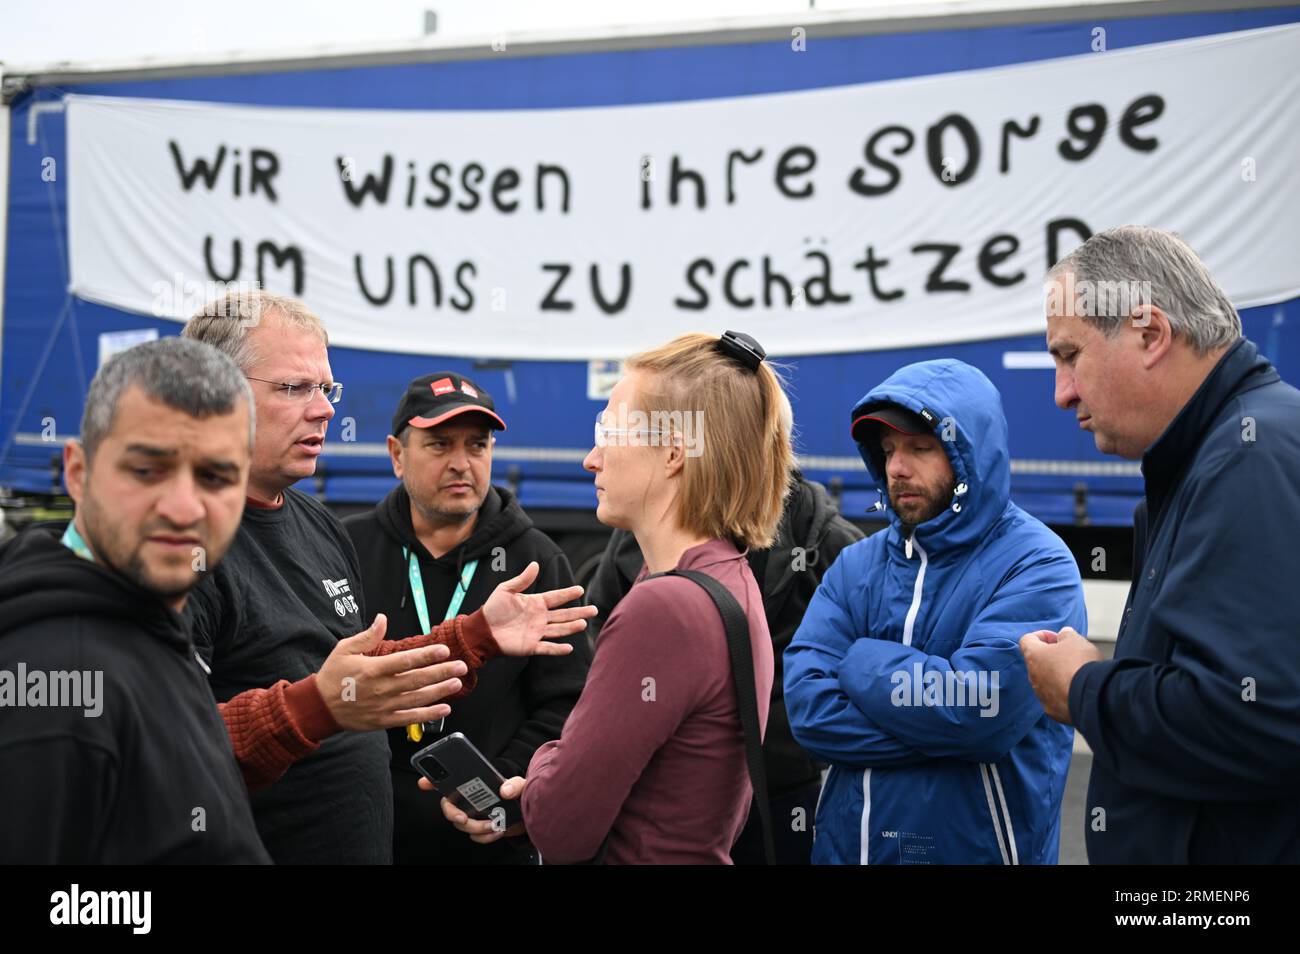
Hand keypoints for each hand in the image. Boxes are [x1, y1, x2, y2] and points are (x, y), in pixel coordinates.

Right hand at [317, 614, 468, 730]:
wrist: (319, 708)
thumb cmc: (333, 676)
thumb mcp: (344, 650)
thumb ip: (367, 635)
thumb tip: (383, 618)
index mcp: (373, 669)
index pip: (405, 661)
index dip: (426, 656)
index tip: (443, 650)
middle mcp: (381, 689)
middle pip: (417, 680)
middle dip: (441, 672)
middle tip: (461, 666)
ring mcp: (384, 707)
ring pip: (417, 699)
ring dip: (439, 691)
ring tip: (457, 683)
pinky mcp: (384, 721)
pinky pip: (410, 718)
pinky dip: (428, 715)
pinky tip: (444, 708)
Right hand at [418, 775, 528, 843]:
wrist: (527, 815)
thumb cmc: (520, 796)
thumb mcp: (521, 785)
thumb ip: (515, 784)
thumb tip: (504, 791)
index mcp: (475, 784)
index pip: (449, 780)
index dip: (432, 780)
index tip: (423, 782)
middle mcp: (469, 799)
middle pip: (449, 806)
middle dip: (453, 814)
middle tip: (464, 818)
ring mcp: (473, 814)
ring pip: (461, 824)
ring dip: (475, 827)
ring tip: (493, 824)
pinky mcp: (480, 828)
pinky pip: (474, 836)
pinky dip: (485, 837)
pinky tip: (497, 831)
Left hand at [483, 562, 597, 655]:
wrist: (481, 629)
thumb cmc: (493, 609)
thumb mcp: (506, 590)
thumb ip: (522, 579)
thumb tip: (535, 564)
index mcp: (535, 603)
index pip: (556, 597)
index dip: (568, 594)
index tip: (580, 589)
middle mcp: (540, 618)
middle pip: (563, 615)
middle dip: (578, 612)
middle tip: (594, 609)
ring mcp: (537, 632)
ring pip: (559, 630)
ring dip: (571, 627)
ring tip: (584, 624)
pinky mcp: (531, 646)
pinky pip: (547, 647)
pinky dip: (558, 649)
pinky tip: (569, 647)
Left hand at [1018, 626, 1102, 723]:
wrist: (1092, 697)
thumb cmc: (1081, 665)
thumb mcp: (1076, 640)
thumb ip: (1066, 635)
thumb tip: (1064, 635)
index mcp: (1034, 656)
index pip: (1027, 640)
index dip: (1042, 636)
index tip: (1057, 638)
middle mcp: (1033, 676)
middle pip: (1037, 662)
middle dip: (1052, 657)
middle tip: (1071, 655)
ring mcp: (1041, 695)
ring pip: (1046, 681)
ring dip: (1058, 676)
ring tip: (1078, 674)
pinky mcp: (1052, 710)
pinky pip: (1055, 698)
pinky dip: (1064, 693)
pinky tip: (1079, 690)